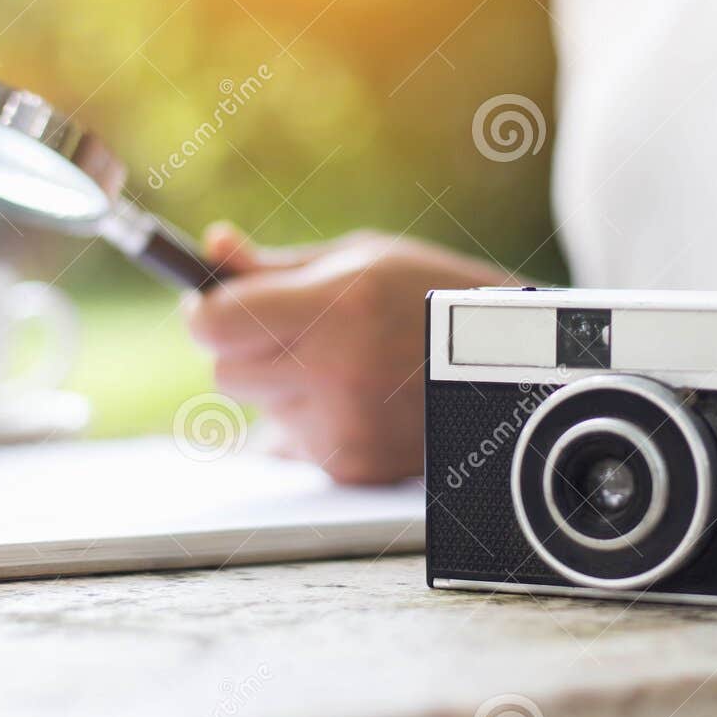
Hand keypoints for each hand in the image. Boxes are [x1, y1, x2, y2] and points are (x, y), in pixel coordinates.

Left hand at [184, 224, 509, 483]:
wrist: (510, 366)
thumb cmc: (431, 297)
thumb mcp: (360, 259)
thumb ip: (276, 266)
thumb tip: (211, 249)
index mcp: (336, 309)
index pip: (217, 325)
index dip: (207, 311)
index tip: (212, 303)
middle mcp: (337, 375)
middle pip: (225, 371)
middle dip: (244, 348)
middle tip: (291, 329)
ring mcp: (345, 429)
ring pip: (259, 408)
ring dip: (282, 385)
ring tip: (346, 362)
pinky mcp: (353, 467)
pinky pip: (294, 442)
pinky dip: (313, 420)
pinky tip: (362, 397)